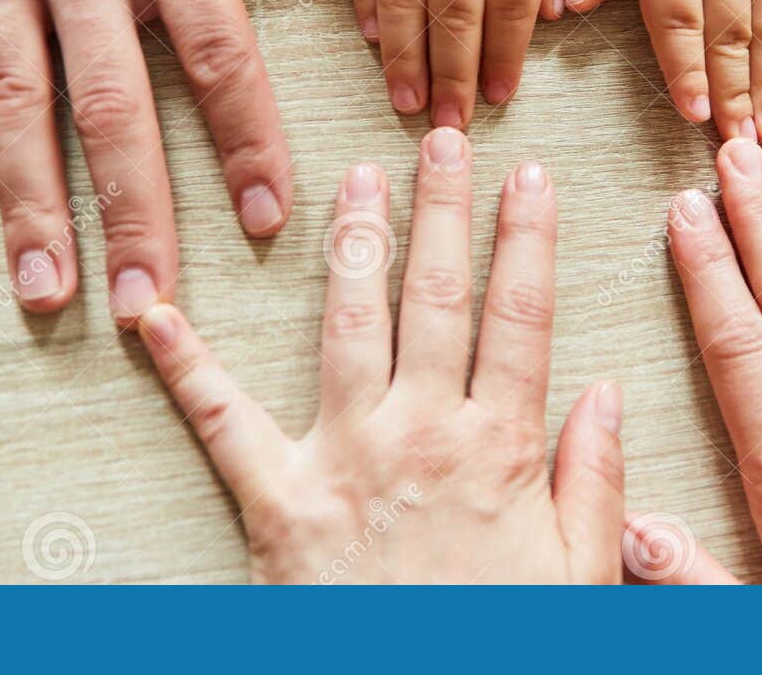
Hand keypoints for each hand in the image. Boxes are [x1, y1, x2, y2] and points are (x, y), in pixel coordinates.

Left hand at [137, 128, 623, 582]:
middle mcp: (423, 433)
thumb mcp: (579, 578)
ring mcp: (344, 458)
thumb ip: (595, 481)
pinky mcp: (275, 501)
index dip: (528, 237)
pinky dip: (184, 364)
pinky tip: (156, 310)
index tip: (530, 178)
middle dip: (444, 208)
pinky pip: (224, 421)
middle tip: (445, 138)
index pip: (522, 314)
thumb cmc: (498, 641)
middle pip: (438, 296)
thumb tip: (605, 390)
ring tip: (361, 176)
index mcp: (501, 447)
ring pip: (351, 324)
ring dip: (355, 242)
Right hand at [347, 0, 580, 128]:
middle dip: (451, 77)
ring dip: (405, 57)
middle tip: (448, 126)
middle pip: (454, 15)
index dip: (503, 58)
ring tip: (407, 101)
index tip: (497, 98)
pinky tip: (372, 41)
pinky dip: (365, 4)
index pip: (512, 6)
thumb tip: (556, 13)